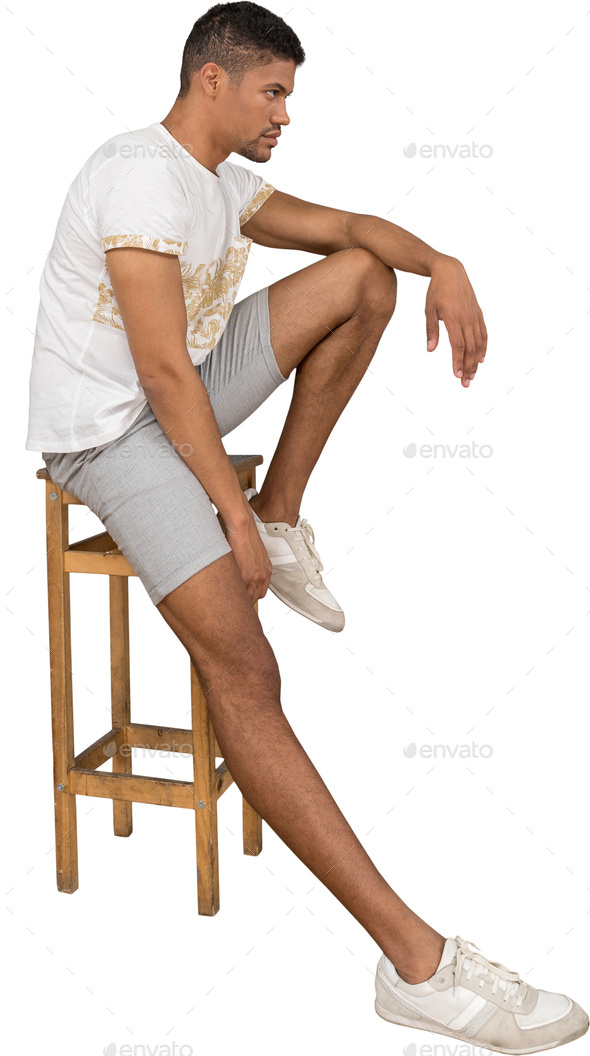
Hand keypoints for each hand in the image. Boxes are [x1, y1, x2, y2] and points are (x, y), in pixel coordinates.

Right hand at [217, 505, 272, 603]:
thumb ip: (246, 563)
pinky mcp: (245, 576)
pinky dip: (230, 593)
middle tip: (231, 600)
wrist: (241, 525)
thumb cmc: (242, 533)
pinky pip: (239, 592)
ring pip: (247, 598)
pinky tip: (222, 593)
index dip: (249, 595)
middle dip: (243, 600)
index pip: (259, 592)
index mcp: (265, 569)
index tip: (240, 597)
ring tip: (224, 598)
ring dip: (235, 599)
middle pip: (254, 597)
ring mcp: (255, 577)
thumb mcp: (250, 551)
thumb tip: (237, 567)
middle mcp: (263, 575)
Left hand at [425, 256, 487, 386]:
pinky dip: (484, 347)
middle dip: (468, 367)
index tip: (457, 376)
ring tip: (473, 375)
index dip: (458, 362)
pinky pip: (483, 333)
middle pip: (470, 348)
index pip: (458, 345)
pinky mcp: (478, 313)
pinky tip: (481, 358)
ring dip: (476, 361)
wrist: (450, 271)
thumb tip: (430, 350)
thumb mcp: (429, 310)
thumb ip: (431, 331)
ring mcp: (474, 316)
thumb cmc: (436, 291)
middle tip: (466, 383)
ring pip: (478, 343)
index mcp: (453, 318)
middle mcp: (467, 318)